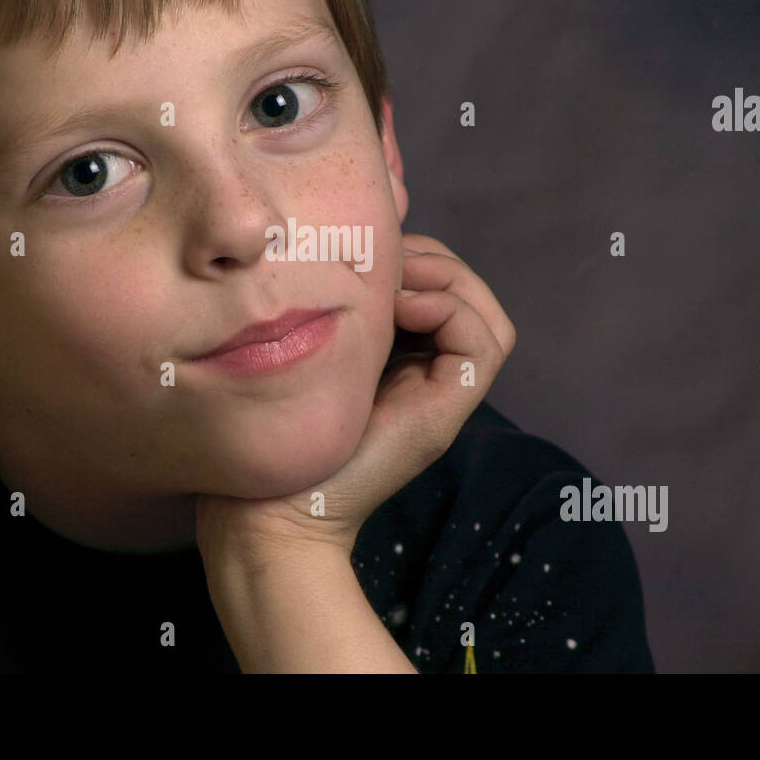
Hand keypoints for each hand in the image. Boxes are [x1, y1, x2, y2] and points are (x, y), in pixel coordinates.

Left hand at [195, 232, 515, 564]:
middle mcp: (431, 377)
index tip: (370, 254)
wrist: (270, 509)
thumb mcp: (315, 351)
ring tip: (396, 284)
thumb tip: (344, 250)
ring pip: (488, 317)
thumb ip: (339, 315)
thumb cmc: (276, 433)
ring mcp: (443, 397)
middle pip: (471, 297)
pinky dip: (449, 310)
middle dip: (436, 260)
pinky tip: (399, 308)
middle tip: (387, 261)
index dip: (418, 257)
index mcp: (403, 361)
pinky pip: (483, 342)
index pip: (443, 290)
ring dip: (449, 281)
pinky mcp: (444, 413)